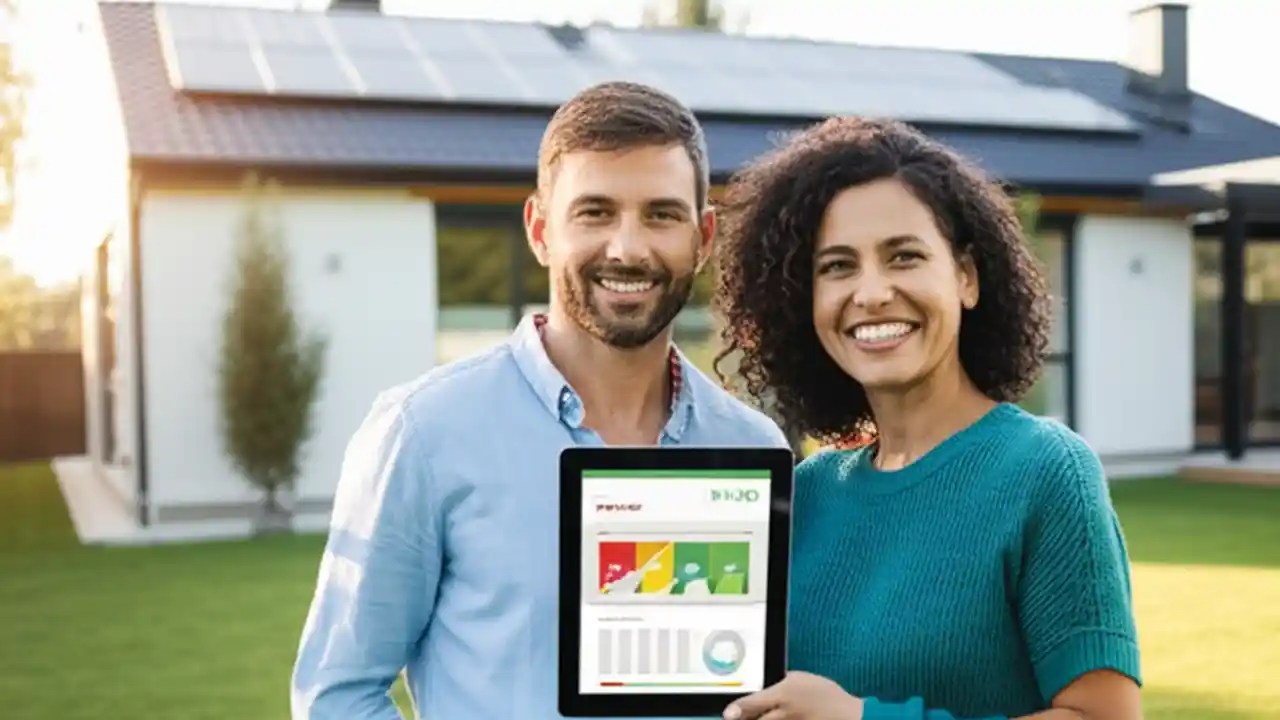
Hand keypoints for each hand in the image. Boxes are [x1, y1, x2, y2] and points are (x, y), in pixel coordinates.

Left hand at [722, 671, 863, 719]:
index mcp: (782, 695)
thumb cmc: (825, 694)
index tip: (728, 714)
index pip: (752, 704)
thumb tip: (765, 688)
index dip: (737, 710)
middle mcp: (783, 715)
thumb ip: (780, 684)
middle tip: (737, 718)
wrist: (849, 716)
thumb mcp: (800, 679)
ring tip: (755, 719)